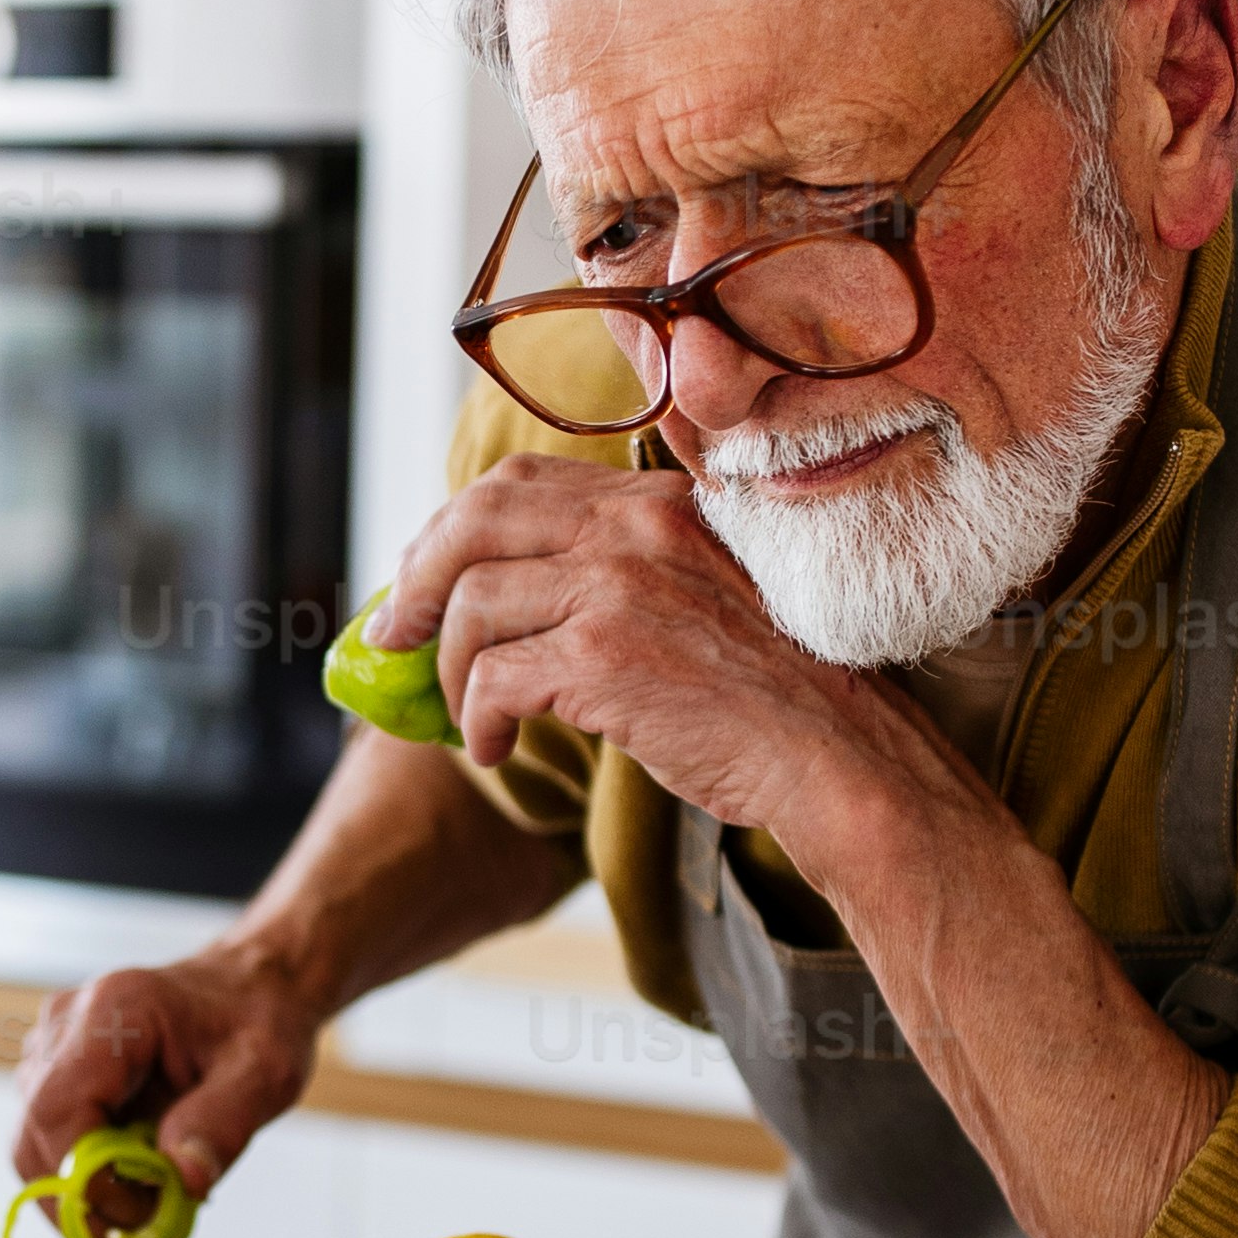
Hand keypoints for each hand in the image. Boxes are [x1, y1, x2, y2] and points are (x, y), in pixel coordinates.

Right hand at [9, 946, 322, 1199]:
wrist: (248, 988)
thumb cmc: (256, 1018)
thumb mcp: (264, 1072)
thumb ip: (222, 1123)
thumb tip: (183, 1182)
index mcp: (114, 1010)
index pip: (57, 1107)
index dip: (85, 1177)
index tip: (140, 1218)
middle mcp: (65, 1025)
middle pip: (33, 1136)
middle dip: (81, 1201)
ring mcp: (51, 1052)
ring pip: (34, 1148)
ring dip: (82, 1197)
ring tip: (147, 1215)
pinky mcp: (55, 1077)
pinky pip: (50, 1145)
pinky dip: (86, 1182)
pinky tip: (136, 1191)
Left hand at [385, 454, 888, 849]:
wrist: (839, 753)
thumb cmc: (776, 693)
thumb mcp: (707, 594)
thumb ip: (628, 574)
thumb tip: (519, 597)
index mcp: (656, 504)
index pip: (520, 483)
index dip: (452, 529)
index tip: (428, 577)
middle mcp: (634, 527)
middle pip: (474, 521)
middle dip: (418, 580)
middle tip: (398, 636)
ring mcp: (618, 587)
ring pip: (473, 606)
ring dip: (451, 671)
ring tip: (467, 717)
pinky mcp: (604, 657)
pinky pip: (494, 680)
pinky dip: (477, 720)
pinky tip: (496, 748)